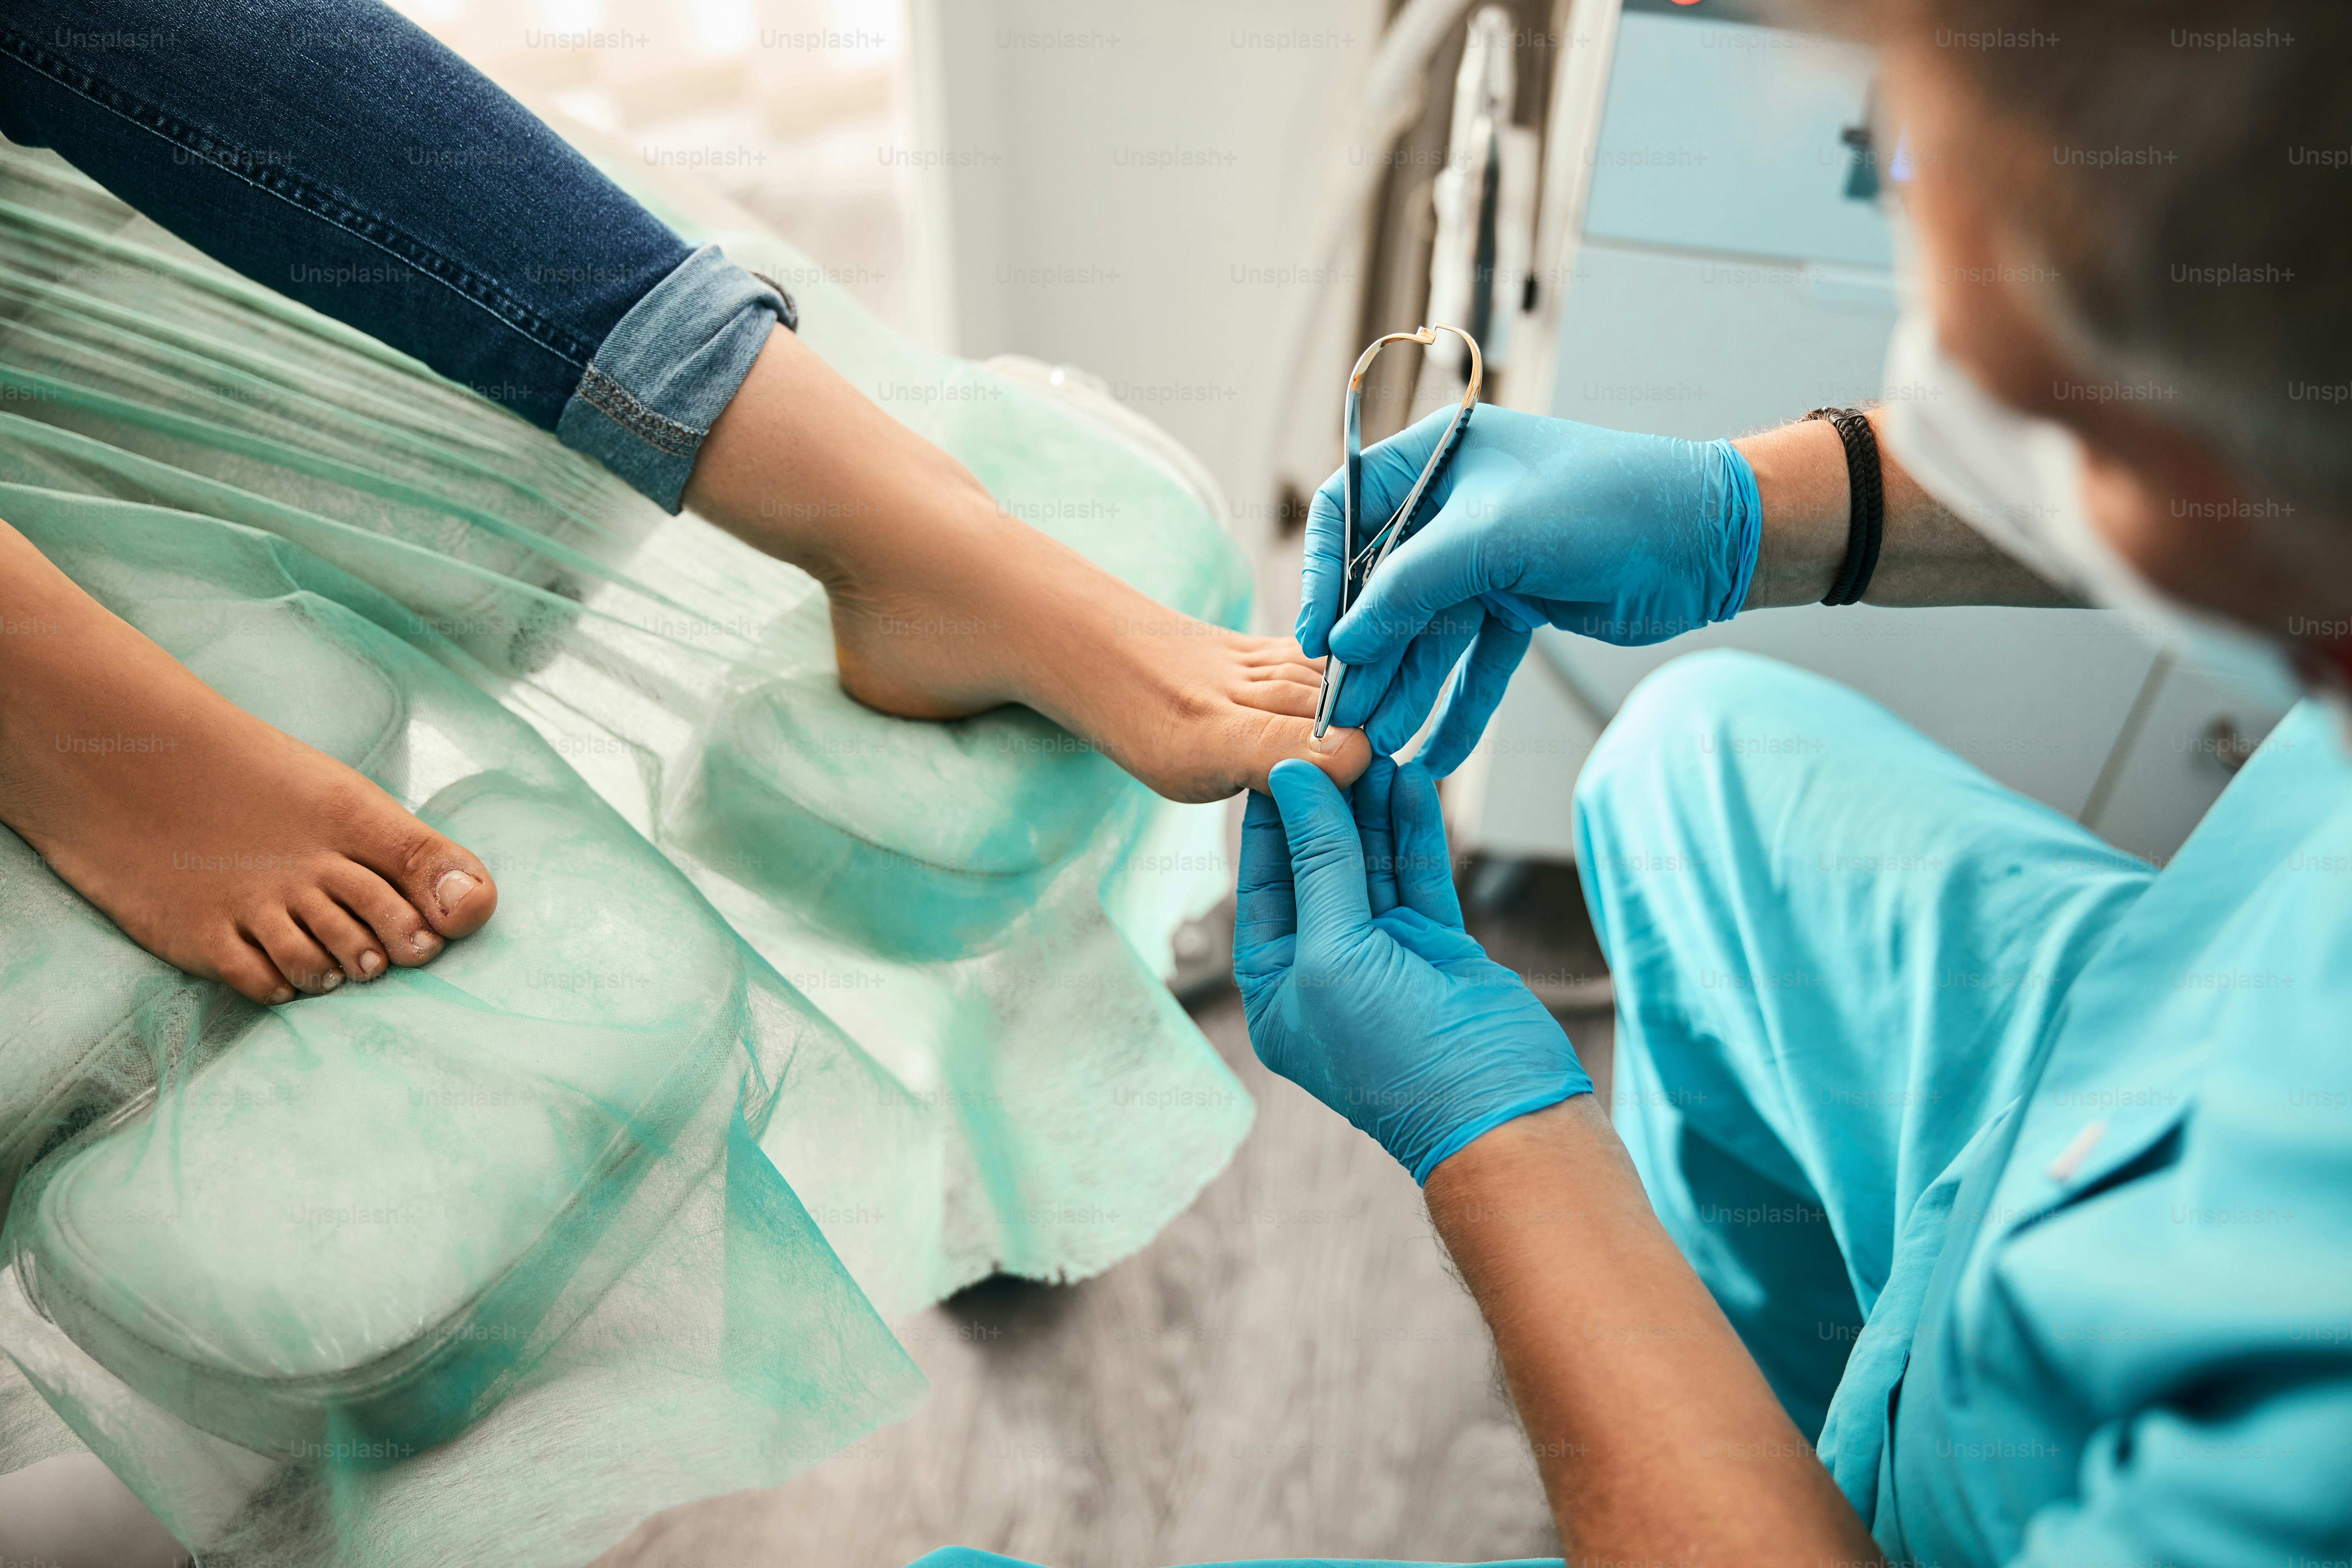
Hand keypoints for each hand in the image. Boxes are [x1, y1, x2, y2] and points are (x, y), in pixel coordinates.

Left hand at [1234, 755, 1590, 1182]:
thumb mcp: (1336, 952)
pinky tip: (1412, 782)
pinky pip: (1418, 877)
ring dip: (1374, 809)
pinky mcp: (1436, 949)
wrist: (1499, 1112)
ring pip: (1373, 865)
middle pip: (1319, 867)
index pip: (1263, 882)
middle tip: (1337, 738)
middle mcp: (1325, 969)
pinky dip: (1415, 831)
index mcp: (1277, 986)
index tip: (1278, 752)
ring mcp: (1384, 958)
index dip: (1271, 817)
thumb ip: (1319, 862)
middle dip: (1330, 803)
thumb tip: (1291, 781)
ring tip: (1377, 746)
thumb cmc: (1399, 1057)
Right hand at [1296, 406, 1760, 772]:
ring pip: (1425, 631)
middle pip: (1379, 584)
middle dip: (1363, 652)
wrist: (1714, 539)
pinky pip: (1473, 661)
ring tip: (1379, 746)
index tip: (1315, 637)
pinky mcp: (1519, 604)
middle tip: (1343, 715)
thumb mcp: (1492, 537)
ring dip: (1404, 689)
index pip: (1344, 511)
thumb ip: (1408, 587)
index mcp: (1436, 459)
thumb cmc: (1610, 505)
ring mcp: (1486, 558)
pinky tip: (1435, 754)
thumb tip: (1340, 640)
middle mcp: (1453, 506)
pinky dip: (1457, 705)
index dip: (1319, 574)